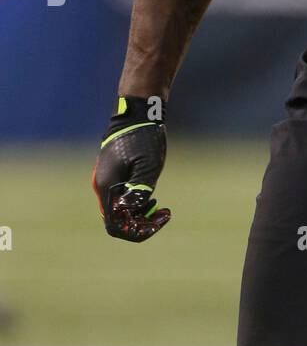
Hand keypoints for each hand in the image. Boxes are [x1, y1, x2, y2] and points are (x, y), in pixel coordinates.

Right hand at [92, 96, 170, 241]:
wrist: (137, 114)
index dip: (135, 230)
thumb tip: (131, 213)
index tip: (157, 222)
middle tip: (165, 214)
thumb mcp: (149, 167)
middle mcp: (102, 186)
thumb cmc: (145, 138)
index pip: (114, 224)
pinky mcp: (113, 176)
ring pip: (120, 211)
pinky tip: (154, 200)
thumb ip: (140, 192)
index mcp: (107, 186)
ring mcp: (107, 181)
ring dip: (141, 215)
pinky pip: (122, 199)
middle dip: (141, 223)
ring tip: (163, 209)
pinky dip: (138, 204)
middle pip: (117, 220)